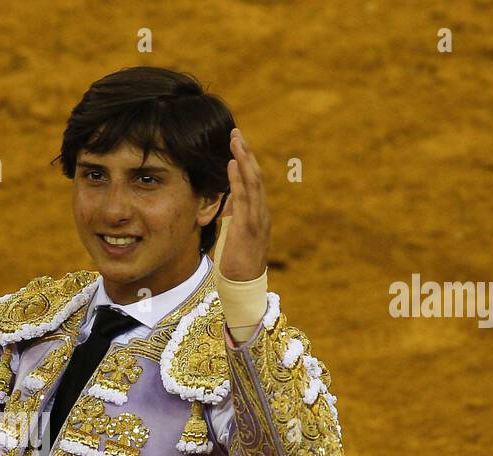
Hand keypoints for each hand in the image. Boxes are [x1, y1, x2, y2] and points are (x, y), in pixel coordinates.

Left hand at [217, 129, 270, 281]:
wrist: (243, 287)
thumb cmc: (236, 263)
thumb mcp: (234, 231)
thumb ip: (235, 213)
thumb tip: (230, 194)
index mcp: (258, 214)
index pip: (254, 182)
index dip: (247, 161)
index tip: (237, 143)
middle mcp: (261, 213)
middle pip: (256, 176)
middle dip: (246, 153)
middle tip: (236, 132)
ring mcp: (257, 220)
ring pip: (253, 183)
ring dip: (244, 159)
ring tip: (235, 140)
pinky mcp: (247, 228)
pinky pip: (244, 198)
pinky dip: (239, 179)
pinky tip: (233, 164)